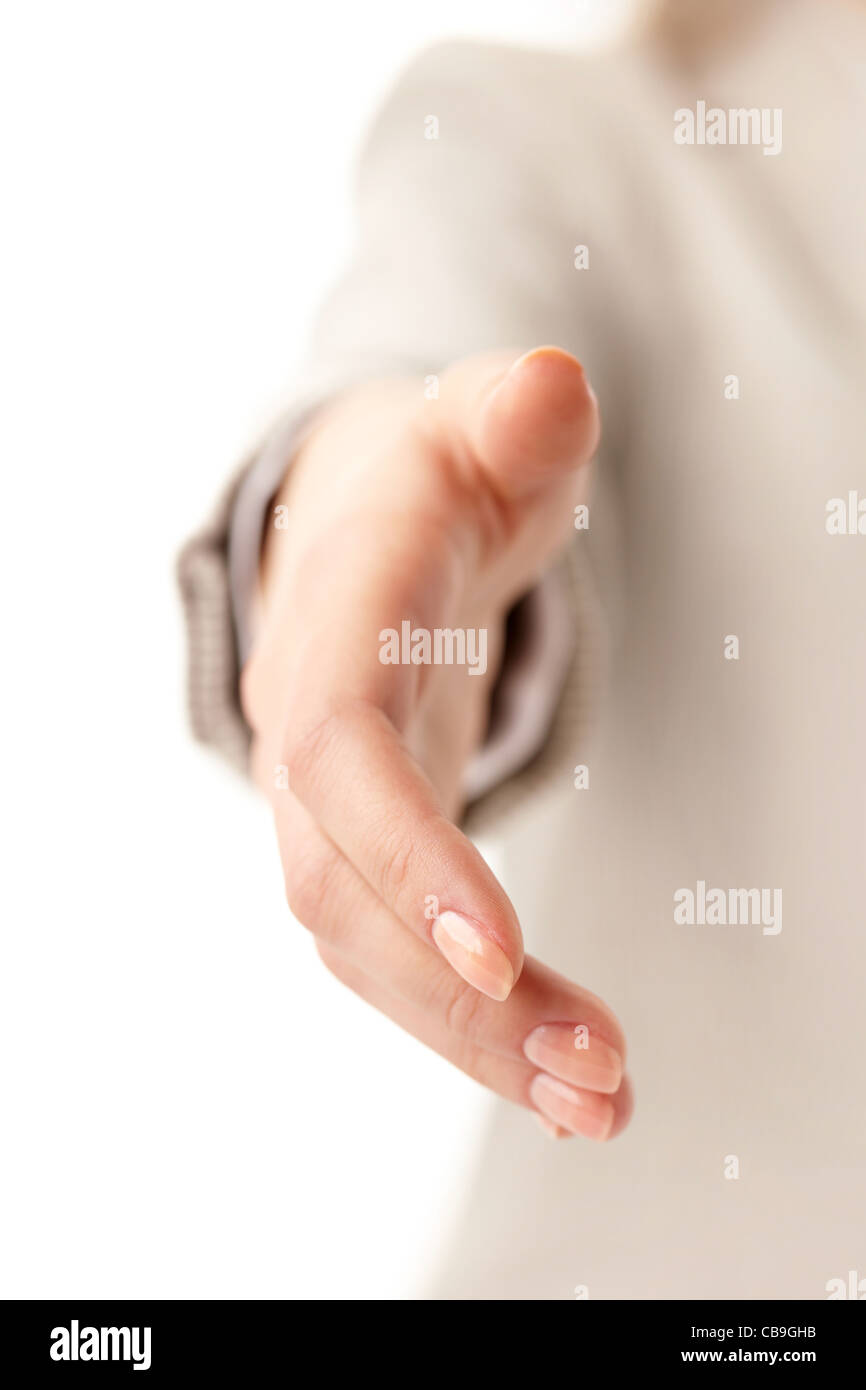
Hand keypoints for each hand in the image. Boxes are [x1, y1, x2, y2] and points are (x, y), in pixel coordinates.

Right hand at [242, 347, 631, 1140]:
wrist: (370, 540)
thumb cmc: (438, 486)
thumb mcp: (482, 429)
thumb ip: (514, 418)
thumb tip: (550, 387)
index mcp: (333, 629)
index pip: (339, 749)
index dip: (403, 849)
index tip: (498, 948)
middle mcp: (309, 740)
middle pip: (348, 891)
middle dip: (459, 995)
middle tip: (593, 1070)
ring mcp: (326, 812)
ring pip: (369, 954)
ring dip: (476, 1040)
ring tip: (595, 1101)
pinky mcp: (364, 857)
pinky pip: (398, 961)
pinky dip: (475, 1027)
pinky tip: (560, 1075)